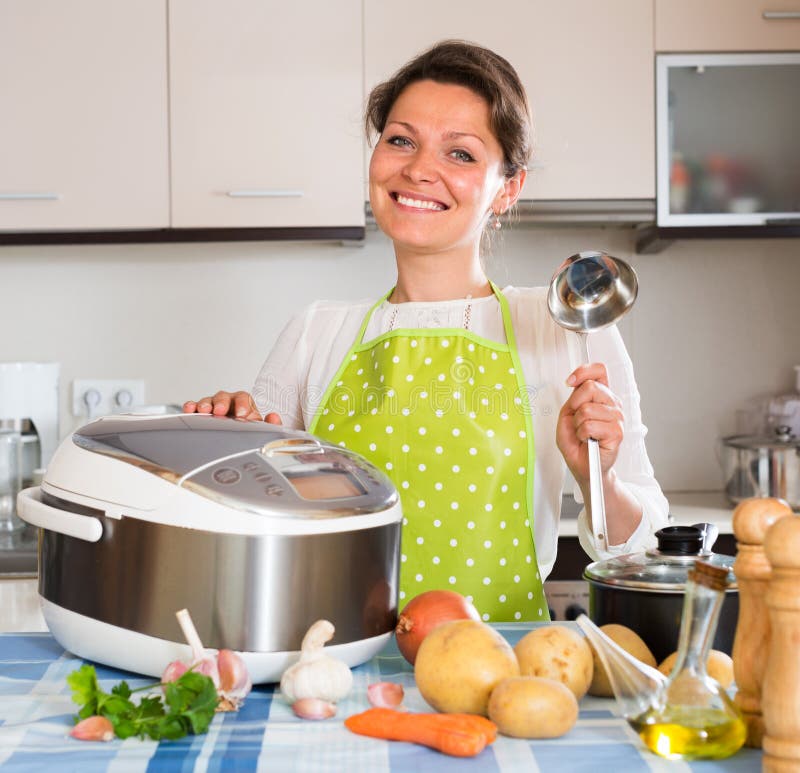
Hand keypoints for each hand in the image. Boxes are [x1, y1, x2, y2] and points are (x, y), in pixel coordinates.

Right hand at [182, 390, 281, 423]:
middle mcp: (227, 403)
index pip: (243, 398)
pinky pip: (194, 408)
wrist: (236, 438)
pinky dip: (191, 407)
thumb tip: (274, 418)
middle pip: (223, 397)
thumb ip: (270, 424)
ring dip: (205, 405)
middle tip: (220, 411)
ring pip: (208, 401)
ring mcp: (212, 407)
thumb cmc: (246, 429)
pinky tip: (189, 410)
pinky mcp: (200, 414)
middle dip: (221, 403)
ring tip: (204, 411)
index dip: (243, 404)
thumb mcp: (260, 429)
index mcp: (243, 404)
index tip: (242, 414)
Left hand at [556, 363, 623, 485]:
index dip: (583, 371)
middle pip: (591, 387)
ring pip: (587, 409)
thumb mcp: (567, 416)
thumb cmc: (576, 442)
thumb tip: (577, 384)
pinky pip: (590, 426)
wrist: (582, 466)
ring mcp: (617, 418)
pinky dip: (582, 434)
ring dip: (578, 424)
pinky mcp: (617, 432)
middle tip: (576, 420)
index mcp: (602, 396)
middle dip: (575, 404)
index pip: (599, 371)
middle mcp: (612, 404)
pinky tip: (588, 440)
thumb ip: (572, 399)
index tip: (570, 382)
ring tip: (583, 433)